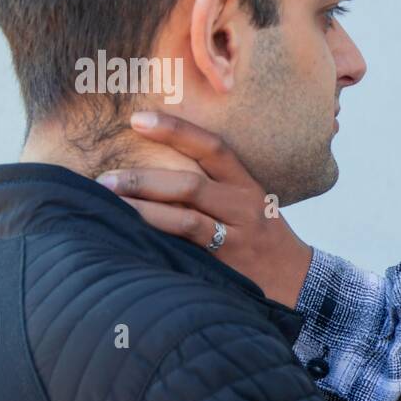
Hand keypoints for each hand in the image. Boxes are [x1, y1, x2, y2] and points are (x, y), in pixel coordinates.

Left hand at [97, 112, 313, 306]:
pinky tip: (130, 235)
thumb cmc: (261, 239)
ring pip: (186, 216)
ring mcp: (236, 236)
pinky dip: (157, 237)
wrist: (296, 282)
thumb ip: (212, 187)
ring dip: (142, 209)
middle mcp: (244, 206)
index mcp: (247, 185)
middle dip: (143, 179)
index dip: (176, 130)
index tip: (138, 119)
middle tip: (104, 179)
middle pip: (191, 183)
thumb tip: (153, 170)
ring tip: (109, 204)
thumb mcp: (247, 205)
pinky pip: (188, 246)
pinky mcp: (226, 263)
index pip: (213, 147)